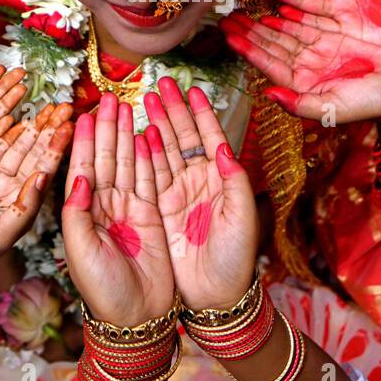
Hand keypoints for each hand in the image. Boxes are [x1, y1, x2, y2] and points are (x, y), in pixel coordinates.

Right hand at [0, 96, 74, 284]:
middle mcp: (9, 190)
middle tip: (63, 105)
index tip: (69, 125)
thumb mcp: (0, 233)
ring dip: (29, 126)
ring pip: (14, 146)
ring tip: (45, 104)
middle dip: (48, 129)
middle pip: (33, 153)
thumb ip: (23, 206)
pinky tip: (13, 114)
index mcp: (22, 205)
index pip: (44, 169)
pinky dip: (1, 130)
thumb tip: (42, 177)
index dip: (57, 147)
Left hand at [61, 93, 173, 326]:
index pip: (81, 167)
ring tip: (127, 105)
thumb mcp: (82, 253)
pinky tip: (147, 134)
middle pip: (105, 157)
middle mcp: (103, 206)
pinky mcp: (151, 216)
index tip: (82, 110)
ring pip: (126, 162)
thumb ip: (77, 215)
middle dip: (107, 126)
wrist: (136, 318)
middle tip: (110, 96)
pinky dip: (148, 155)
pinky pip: (149, 178)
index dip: (82, 139)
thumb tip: (77, 176)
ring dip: (126, 134)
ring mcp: (128, 209)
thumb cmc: (102, 292)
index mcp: (82, 213)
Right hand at [140, 78, 255, 311]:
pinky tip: (138, 135)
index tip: (191, 89)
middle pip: (184, 138)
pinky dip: (144, 155)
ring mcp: (178, 195)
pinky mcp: (160, 210)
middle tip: (160, 84)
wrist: (216, 296)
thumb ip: (234, 181)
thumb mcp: (242, 219)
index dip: (200, 113)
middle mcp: (199, 182)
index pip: (209, 137)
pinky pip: (150, 177)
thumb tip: (223, 148)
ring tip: (145, 100)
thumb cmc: (237, 259)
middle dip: (173, 110)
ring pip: (165, 151)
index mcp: (221, 180)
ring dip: (156, 125)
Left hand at [220, 10, 380, 124]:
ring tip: (244, 7)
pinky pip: (306, 23)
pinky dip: (290, 14)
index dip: (248, 49)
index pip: (268, 63)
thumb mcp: (333, 108)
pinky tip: (274, 5)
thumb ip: (301, 104)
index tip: (228, 34)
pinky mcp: (333, 39)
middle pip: (270, 45)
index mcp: (302, 85)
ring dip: (263, 20)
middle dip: (248, 31)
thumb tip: (269, 95)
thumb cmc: (370, 104)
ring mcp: (318, 53)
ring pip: (284, 32)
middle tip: (226, 15)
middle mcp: (306, 68)